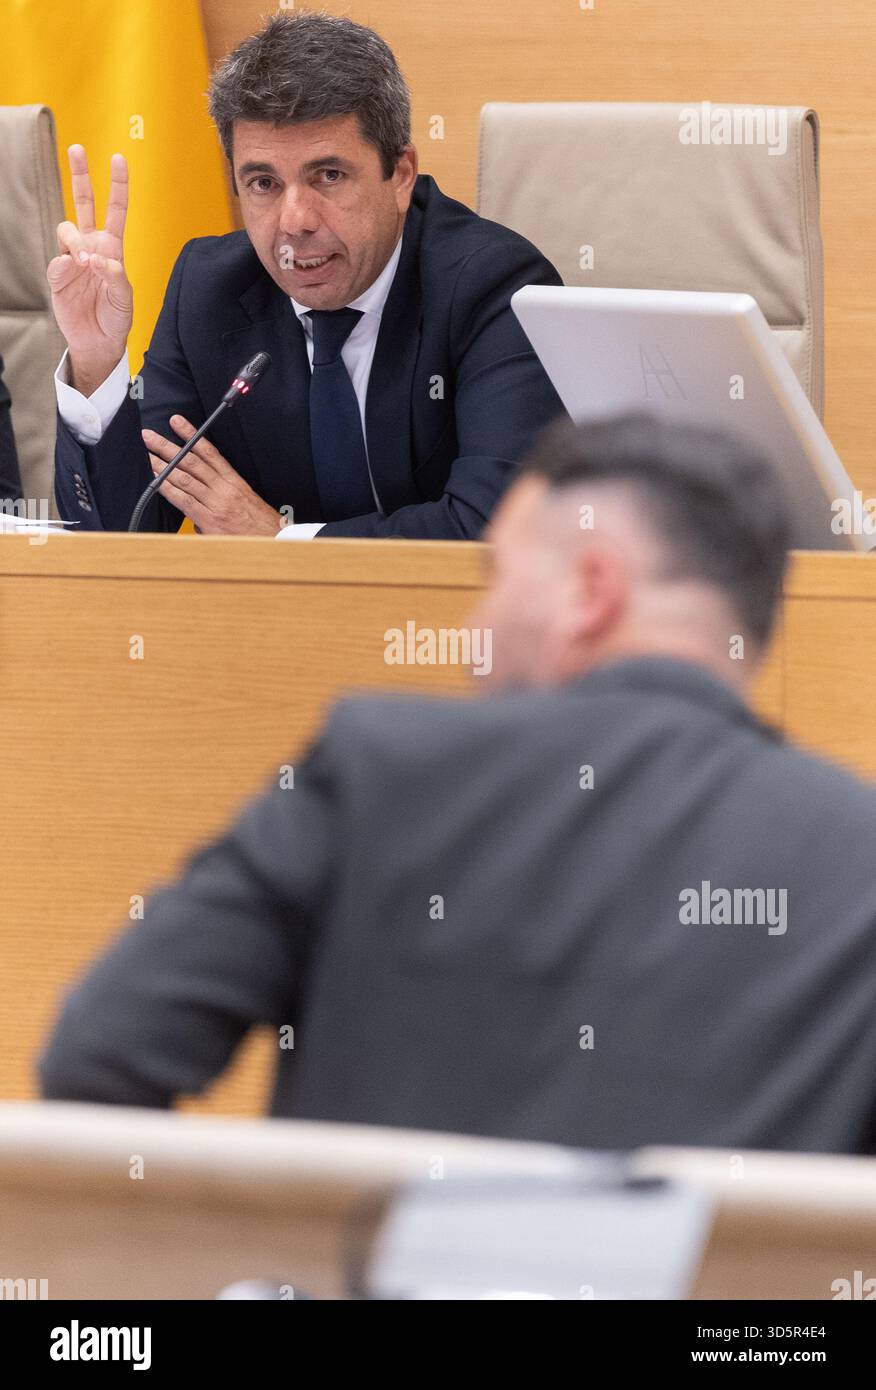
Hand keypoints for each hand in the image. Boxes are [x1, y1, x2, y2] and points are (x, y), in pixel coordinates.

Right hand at [47, 146, 132, 395]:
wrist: (98, 341)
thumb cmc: (116, 318)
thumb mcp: (124, 299)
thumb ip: (114, 278)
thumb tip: (95, 258)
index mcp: (112, 248)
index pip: (116, 211)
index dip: (118, 185)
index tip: (118, 159)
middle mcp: (91, 247)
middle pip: (84, 203)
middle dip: (81, 175)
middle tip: (76, 148)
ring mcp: (72, 259)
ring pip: (67, 229)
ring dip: (75, 241)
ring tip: (85, 262)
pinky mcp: (57, 275)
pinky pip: (57, 261)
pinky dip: (65, 266)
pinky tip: (73, 275)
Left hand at [143, 416, 282, 535]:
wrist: (273, 542)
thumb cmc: (261, 525)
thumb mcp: (247, 500)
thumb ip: (223, 493)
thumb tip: (204, 494)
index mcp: (234, 481)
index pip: (209, 451)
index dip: (191, 434)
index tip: (177, 422)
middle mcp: (223, 488)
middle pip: (191, 461)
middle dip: (168, 446)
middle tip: (151, 436)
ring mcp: (215, 503)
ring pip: (184, 478)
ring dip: (163, 465)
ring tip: (148, 454)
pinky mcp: (209, 519)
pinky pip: (184, 500)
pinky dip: (169, 489)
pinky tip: (157, 480)